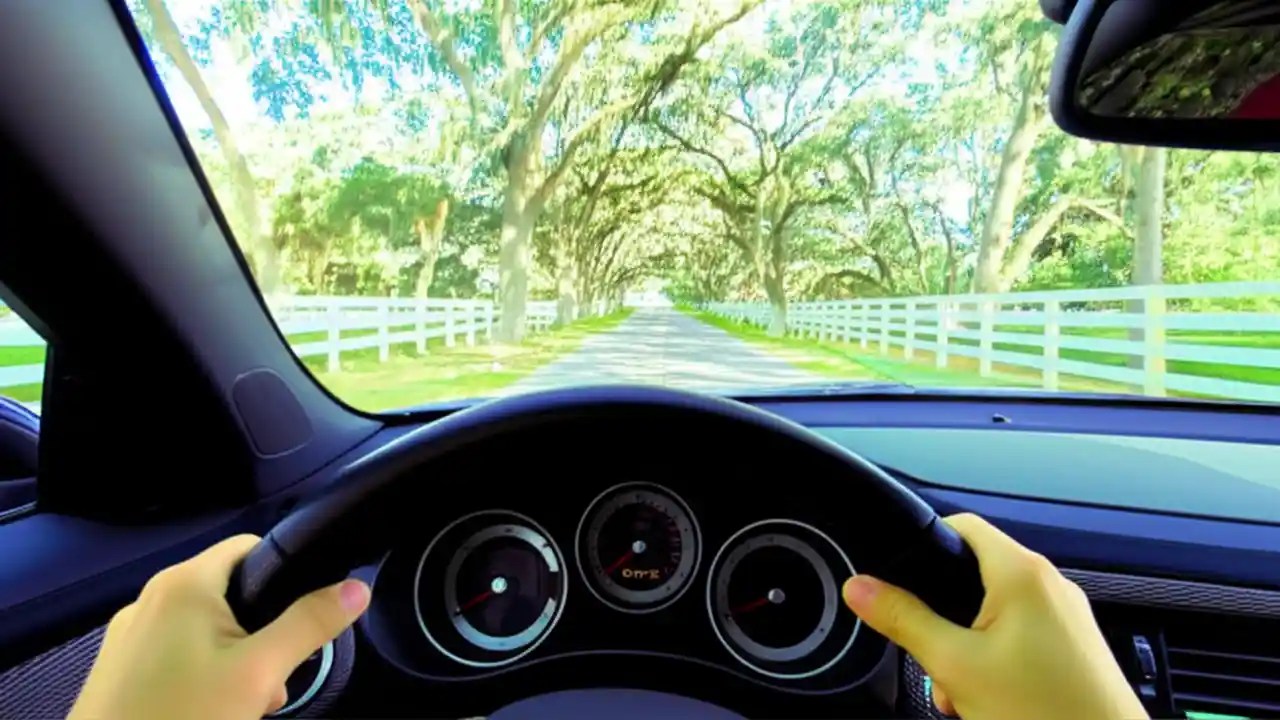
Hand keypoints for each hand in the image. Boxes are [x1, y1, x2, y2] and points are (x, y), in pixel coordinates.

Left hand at [69, 535, 370, 719]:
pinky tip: (209, 708)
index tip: (303, 619)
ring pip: (203, 627)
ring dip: (235, 657)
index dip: (286, 575)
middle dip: (262, 632)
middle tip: (273, 678)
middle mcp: (150, 598)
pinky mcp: (119, 669)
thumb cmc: (186, 715)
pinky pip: (175, 653)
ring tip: (245, 702)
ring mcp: (128, 635)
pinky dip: (201, 672)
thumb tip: (357, 588)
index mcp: (183, 583)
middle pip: (229, 592)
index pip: (250, 547)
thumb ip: (309, 625)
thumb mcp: (259, 673)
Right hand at [842, 514, 1146, 719]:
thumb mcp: (955, 665)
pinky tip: (990, 698)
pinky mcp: (1074, 646)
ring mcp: (1067, 616)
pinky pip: (1021, 635)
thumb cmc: (1045, 711)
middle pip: (975, 576)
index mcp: (1022, 573)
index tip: (900, 576)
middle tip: (936, 656)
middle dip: (944, 617)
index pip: (962, 526)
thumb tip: (861, 587)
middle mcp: (1051, 585)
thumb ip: (903, 620)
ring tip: (965, 690)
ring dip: (968, 645)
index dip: (925, 544)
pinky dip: (997, 658)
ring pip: (995, 612)